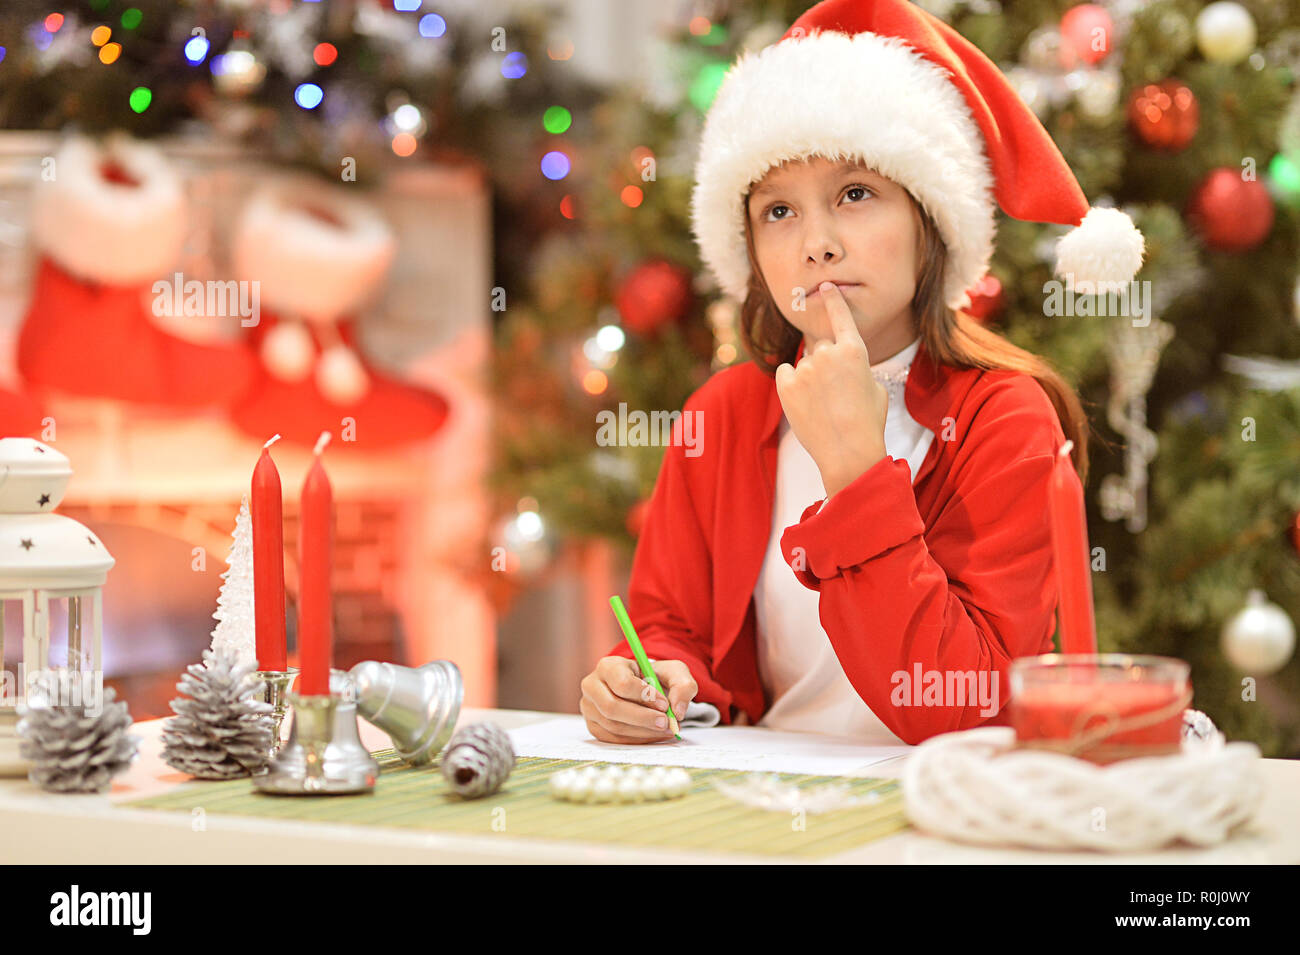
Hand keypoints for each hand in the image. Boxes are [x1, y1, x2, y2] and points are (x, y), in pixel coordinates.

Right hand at [579, 657, 697, 743]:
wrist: (642, 688)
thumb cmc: (655, 678)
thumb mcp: (674, 672)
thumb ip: (683, 685)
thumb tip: (677, 711)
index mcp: (609, 666)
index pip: (622, 683)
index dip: (644, 697)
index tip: (664, 704)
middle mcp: (592, 685)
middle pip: (613, 708)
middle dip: (642, 719)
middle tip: (666, 723)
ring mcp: (590, 707)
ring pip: (613, 726)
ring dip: (642, 732)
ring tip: (664, 730)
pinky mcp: (594, 725)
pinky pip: (612, 739)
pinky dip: (636, 740)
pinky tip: (652, 735)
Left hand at [775, 282, 887, 496]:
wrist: (848, 452)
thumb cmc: (868, 423)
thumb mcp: (876, 389)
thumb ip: (859, 369)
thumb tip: (846, 367)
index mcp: (855, 350)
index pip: (841, 317)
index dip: (833, 300)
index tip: (825, 286)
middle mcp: (828, 353)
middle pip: (821, 347)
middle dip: (826, 364)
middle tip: (835, 392)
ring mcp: (805, 368)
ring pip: (804, 364)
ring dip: (810, 378)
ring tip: (822, 405)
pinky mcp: (786, 384)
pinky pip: (785, 372)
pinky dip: (791, 384)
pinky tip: (804, 402)